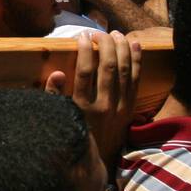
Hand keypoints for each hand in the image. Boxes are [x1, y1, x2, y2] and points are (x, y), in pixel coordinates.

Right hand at [45, 30, 142, 163]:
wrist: (99, 159)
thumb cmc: (75, 133)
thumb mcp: (59, 118)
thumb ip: (54, 96)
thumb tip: (57, 73)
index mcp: (83, 107)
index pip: (85, 72)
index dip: (85, 50)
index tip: (81, 36)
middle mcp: (104, 105)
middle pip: (108, 67)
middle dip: (104, 44)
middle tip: (98, 32)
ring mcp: (120, 106)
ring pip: (125, 70)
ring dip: (121, 48)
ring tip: (115, 33)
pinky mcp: (131, 107)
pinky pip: (136, 79)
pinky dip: (136, 60)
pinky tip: (134, 44)